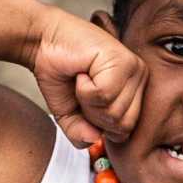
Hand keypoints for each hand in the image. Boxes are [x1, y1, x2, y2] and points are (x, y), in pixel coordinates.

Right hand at [29, 9, 144, 152]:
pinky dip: (84, 88)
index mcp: (134, 94)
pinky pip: (104, 95)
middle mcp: (139, 80)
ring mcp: (133, 69)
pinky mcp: (122, 60)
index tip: (84, 100)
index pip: (124, 132)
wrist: (43, 43)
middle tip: (82, 89)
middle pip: (122, 125)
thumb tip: (94, 140)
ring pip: (113, 112)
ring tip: (82, 78)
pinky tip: (82, 72)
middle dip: (93, 115)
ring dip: (87, 100)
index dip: (96, 125)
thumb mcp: (70, 115)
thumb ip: (82, 134)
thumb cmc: (60, 74)